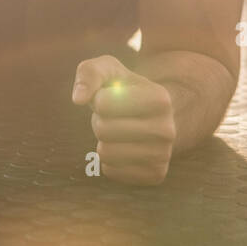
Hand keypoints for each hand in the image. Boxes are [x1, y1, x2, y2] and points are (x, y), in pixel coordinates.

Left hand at [71, 54, 175, 185]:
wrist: (155, 116)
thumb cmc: (125, 89)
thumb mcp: (109, 70)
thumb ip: (90, 73)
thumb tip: (79, 99)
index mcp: (160, 99)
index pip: (104, 103)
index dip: (99, 99)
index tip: (113, 97)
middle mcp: (167, 130)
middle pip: (103, 130)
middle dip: (100, 121)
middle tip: (114, 117)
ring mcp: (164, 155)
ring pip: (105, 153)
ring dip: (104, 141)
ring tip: (119, 132)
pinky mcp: (155, 175)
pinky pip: (110, 171)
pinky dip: (109, 159)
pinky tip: (124, 148)